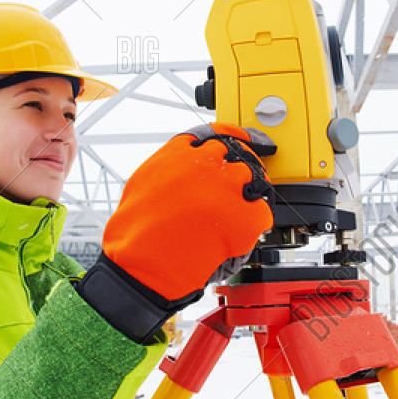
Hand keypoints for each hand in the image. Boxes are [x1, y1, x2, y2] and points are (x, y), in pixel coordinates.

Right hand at [75, 122, 274, 342]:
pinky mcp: (246, 216)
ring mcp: (230, 188)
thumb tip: (190, 164)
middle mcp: (208, 164)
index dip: (235, 137)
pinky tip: (237, 233)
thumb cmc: (136, 231)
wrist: (142, 265)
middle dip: (238, 173)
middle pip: (239, 157)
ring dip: (248, 196)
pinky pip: (262, 212)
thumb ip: (173, 164)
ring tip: (232, 217)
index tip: (247, 139)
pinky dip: (254, 223)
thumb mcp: (145, 180)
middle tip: (235, 193)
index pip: (218, 133)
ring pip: (254, 181)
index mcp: (182, 152)